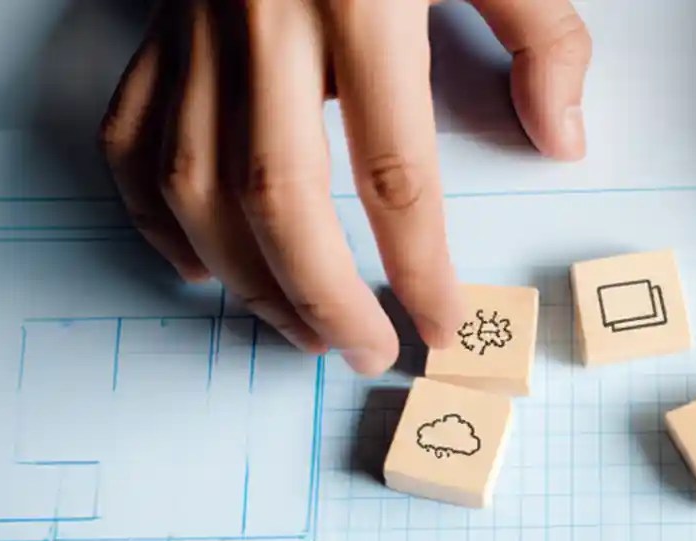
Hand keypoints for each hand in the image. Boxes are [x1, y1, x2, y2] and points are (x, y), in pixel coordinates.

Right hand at [99, 0, 591, 374]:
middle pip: (278, 197)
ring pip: (195, 184)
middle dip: (324, 295)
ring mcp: (198, 29)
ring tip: (301, 329)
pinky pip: (130, 137)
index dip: (420, 264)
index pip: (395, 168)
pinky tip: (200, 265)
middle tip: (369, 352)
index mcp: (362, 3)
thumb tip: (565, 140)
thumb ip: (544, 35)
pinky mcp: (158, 29)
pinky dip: (154, 215)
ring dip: (247, 277)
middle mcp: (267, 22)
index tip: (442, 324)